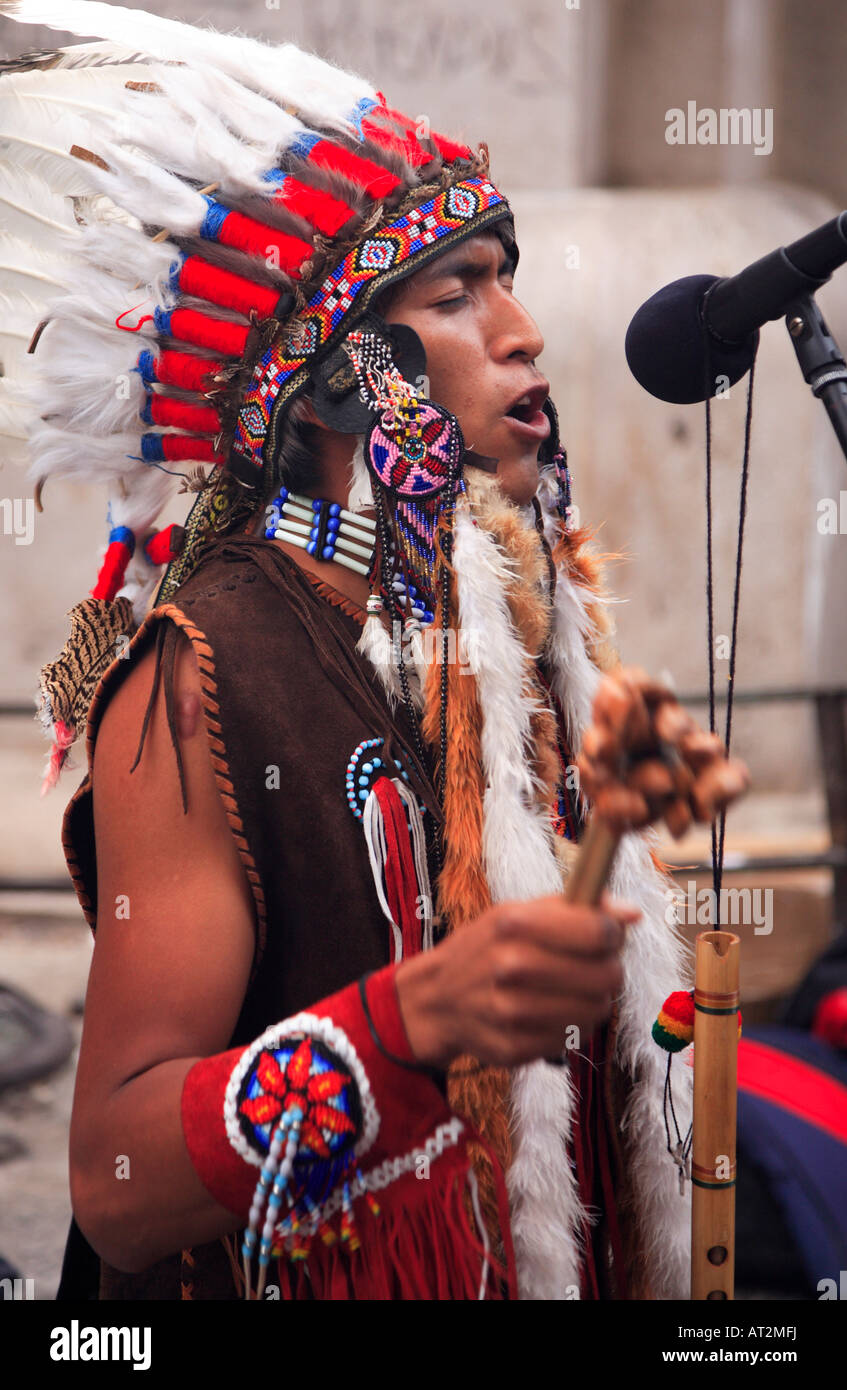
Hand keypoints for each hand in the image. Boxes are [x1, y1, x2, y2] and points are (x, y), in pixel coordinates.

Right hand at [395, 893, 638, 1068]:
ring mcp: (512, 1011)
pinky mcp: (515, 1047)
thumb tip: (632, 914)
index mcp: (514, 923)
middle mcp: (511, 966)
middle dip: (606, 969)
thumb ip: (576, 908)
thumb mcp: (518, 913)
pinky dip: (569, 1026)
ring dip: (591, 1000)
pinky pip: (573, 1037)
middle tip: (589, 966)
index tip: (605, 937)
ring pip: (596, 1010)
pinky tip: (548, 1012)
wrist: (436, 999)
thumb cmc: (486, 949)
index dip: (612, 935)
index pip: (599, 931)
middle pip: (607, 975)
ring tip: (567, 990)